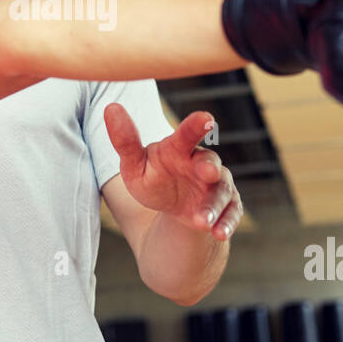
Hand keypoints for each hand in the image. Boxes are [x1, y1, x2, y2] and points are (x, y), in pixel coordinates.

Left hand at [104, 104, 242, 240]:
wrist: (172, 207)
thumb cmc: (154, 178)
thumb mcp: (134, 165)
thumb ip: (125, 141)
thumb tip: (111, 108)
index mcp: (180, 149)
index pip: (187, 134)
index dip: (196, 126)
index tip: (205, 118)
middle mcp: (203, 163)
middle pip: (211, 162)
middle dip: (210, 167)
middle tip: (208, 172)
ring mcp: (217, 185)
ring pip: (221, 192)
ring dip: (213, 206)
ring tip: (202, 221)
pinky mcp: (227, 207)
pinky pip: (230, 214)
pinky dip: (226, 223)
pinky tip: (219, 233)